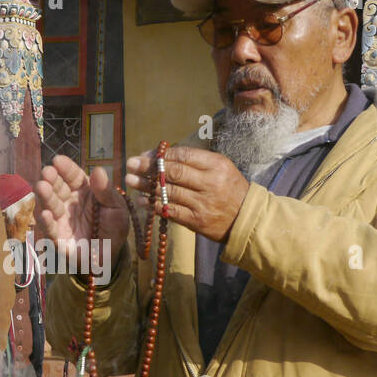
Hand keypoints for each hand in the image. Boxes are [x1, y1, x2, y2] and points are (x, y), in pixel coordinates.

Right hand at [34, 156, 128, 275]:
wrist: (111, 257)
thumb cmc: (114, 228)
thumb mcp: (117, 208)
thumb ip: (106, 191)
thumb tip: (98, 170)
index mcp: (84, 192)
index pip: (73, 177)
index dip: (66, 168)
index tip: (58, 160)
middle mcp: (69, 203)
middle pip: (58, 188)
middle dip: (52, 179)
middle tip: (47, 172)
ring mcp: (62, 220)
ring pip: (51, 205)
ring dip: (46, 196)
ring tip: (42, 186)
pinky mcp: (58, 239)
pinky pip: (51, 230)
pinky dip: (47, 222)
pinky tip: (46, 214)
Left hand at [125, 146, 249, 243]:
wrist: (246, 218)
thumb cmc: (229, 188)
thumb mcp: (219, 167)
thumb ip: (194, 161)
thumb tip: (159, 155)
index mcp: (216, 165)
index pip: (183, 155)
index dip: (160, 155)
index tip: (143, 155)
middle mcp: (209, 183)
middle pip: (173, 172)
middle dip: (148, 167)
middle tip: (131, 164)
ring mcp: (203, 203)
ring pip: (169, 192)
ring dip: (146, 186)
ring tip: (130, 180)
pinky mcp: (197, 221)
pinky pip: (171, 211)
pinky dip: (154, 205)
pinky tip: (141, 200)